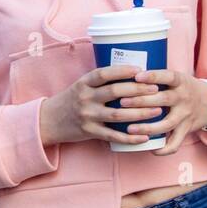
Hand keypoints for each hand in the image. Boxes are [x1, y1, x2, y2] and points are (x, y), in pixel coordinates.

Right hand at [39, 64, 162, 147]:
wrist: (48, 120)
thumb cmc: (71, 101)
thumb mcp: (80, 87)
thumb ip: (100, 83)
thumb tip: (131, 75)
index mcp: (83, 84)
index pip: (103, 73)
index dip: (122, 71)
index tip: (140, 70)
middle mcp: (84, 98)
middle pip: (115, 92)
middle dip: (138, 90)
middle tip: (156, 89)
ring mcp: (87, 115)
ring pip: (118, 114)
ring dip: (140, 113)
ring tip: (158, 111)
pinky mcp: (89, 131)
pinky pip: (113, 136)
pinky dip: (131, 138)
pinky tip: (145, 137)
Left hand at [121, 70, 206, 155]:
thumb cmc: (182, 87)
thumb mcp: (174, 77)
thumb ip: (154, 78)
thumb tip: (121, 74)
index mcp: (180, 82)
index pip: (168, 76)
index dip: (153, 76)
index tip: (137, 76)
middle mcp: (184, 98)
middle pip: (163, 100)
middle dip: (141, 101)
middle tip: (121, 102)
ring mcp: (185, 115)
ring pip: (167, 123)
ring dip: (148, 127)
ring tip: (129, 129)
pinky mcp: (186, 129)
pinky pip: (177, 141)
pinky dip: (165, 148)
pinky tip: (151, 150)